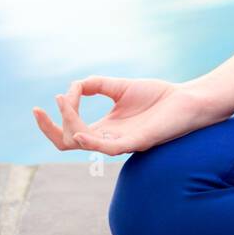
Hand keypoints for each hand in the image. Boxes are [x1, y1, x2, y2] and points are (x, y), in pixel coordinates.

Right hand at [33, 75, 230, 155]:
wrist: (187, 100)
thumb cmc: (158, 96)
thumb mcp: (120, 87)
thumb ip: (95, 85)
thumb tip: (72, 87)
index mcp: (104, 128)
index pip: (69, 133)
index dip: (52, 122)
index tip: (47, 101)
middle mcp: (109, 138)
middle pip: (68, 143)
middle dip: (51, 128)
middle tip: (46, 107)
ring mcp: (121, 142)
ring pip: (84, 144)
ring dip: (69, 125)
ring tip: (66, 105)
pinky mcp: (137, 142)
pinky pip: (109, 149)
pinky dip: (91, 142)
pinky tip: (79, 132)